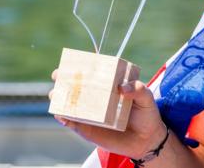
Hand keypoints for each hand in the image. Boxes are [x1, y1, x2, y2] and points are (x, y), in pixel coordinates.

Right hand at [49, 70, 166, 158]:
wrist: (145, 140)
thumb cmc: (146, 114)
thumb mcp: (146, 98)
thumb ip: (138, 89)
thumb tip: (121, 88)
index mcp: (108, 85)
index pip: (92, 72)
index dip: (79, 65)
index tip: (71, 62)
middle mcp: (96, 96)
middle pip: (75, 85)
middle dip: (63, 79)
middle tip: (59, 76)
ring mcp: (89, 112)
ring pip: (68, 102)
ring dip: (59, 97)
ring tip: (57, 94)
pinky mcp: (85, 127)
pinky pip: (70, 121)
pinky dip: (63, 116)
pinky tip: (61, 113)